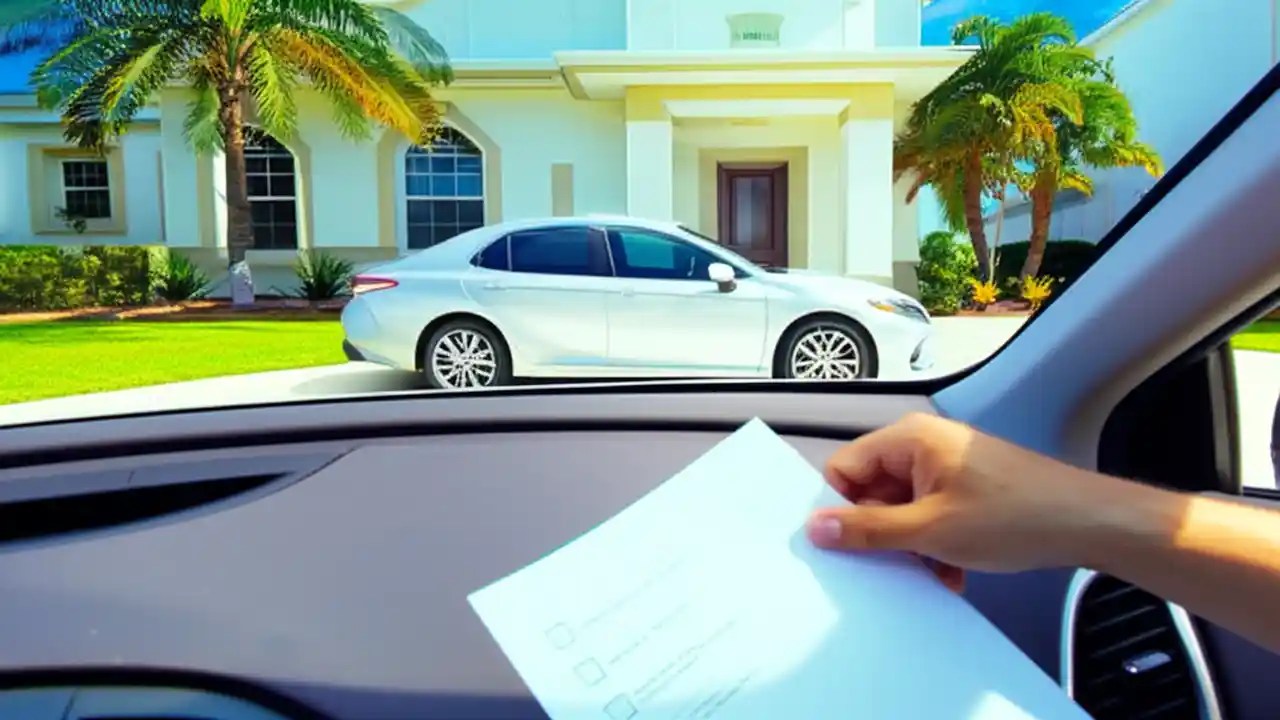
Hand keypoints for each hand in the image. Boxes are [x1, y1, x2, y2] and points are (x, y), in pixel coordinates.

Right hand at [805, 413, 1124, 591]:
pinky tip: (952, 570)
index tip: (845, 543)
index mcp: (909, 439)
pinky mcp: (967, 488)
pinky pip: (929, 515)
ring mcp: (947, 467)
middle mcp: (925, 446)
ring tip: (935, 569)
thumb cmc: (1016, 514)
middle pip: (872, 490)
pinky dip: (934, 544)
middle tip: (896, 563)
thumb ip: (868, 529)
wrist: (1087, 522)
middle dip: (882, 533)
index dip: (841, 507)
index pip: (844, 467)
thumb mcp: (929, 530)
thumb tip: (817, 527)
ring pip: (901, 509)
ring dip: (911, 545)